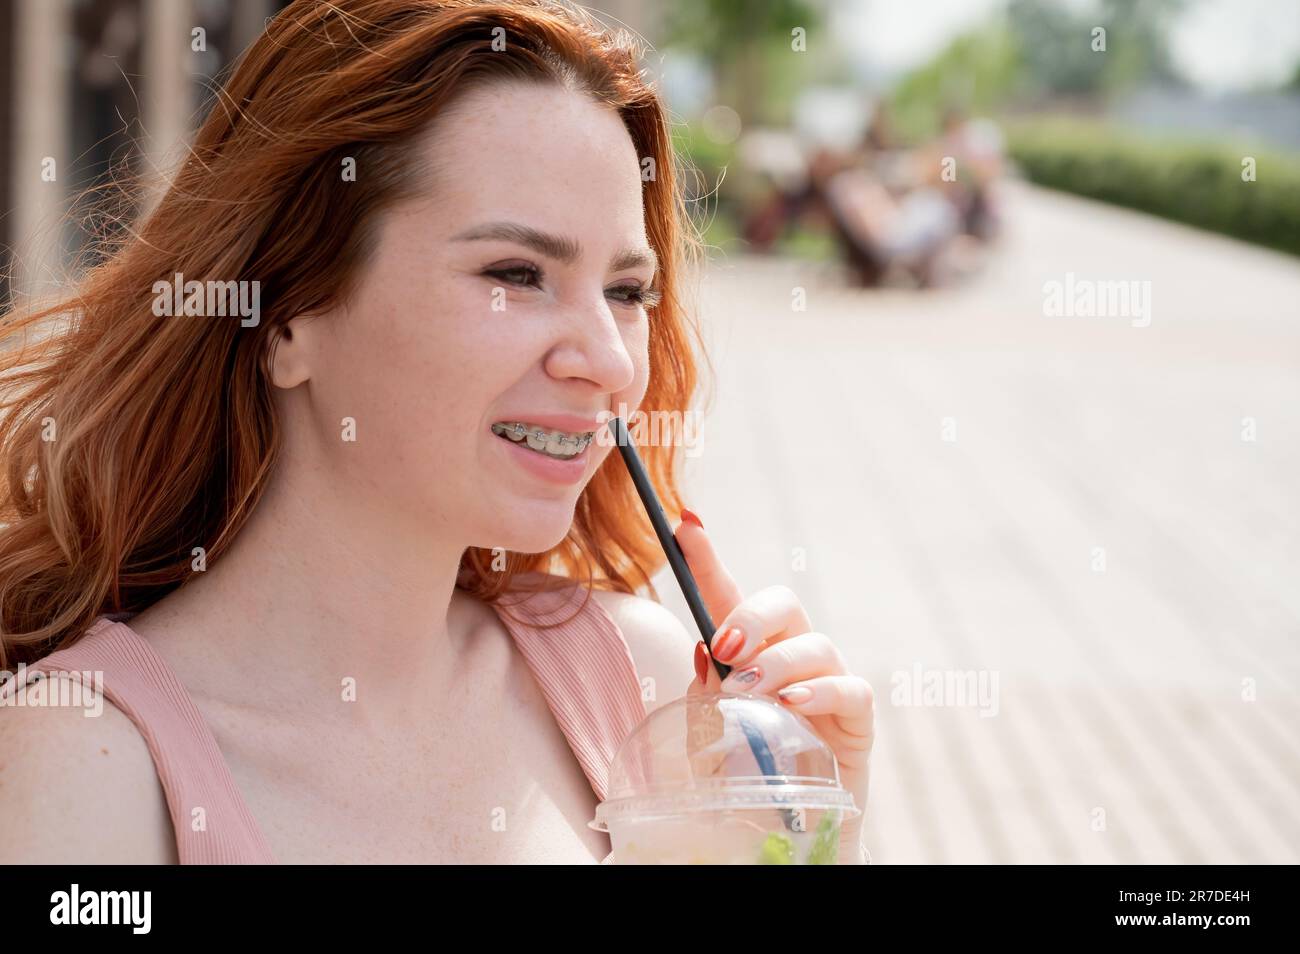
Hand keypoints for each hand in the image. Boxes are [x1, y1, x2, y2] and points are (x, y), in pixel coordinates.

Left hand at [675, 510, 873, 862]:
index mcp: (749, 654)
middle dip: (753, 613)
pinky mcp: (857, 717)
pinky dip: (819, 691)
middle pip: (784, 604)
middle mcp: (791, 657)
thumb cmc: (744, 778)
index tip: (684, 524)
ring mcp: (828, 683)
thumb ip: (702, 699)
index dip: (706, 559)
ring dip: (775, 663)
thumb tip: (702, 653)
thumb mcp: (708, 741)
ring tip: (747, 690)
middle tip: (724, 645)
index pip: (728, 596)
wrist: (789, 836)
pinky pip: (849, 687)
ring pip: (814, 643)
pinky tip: (792, 704)